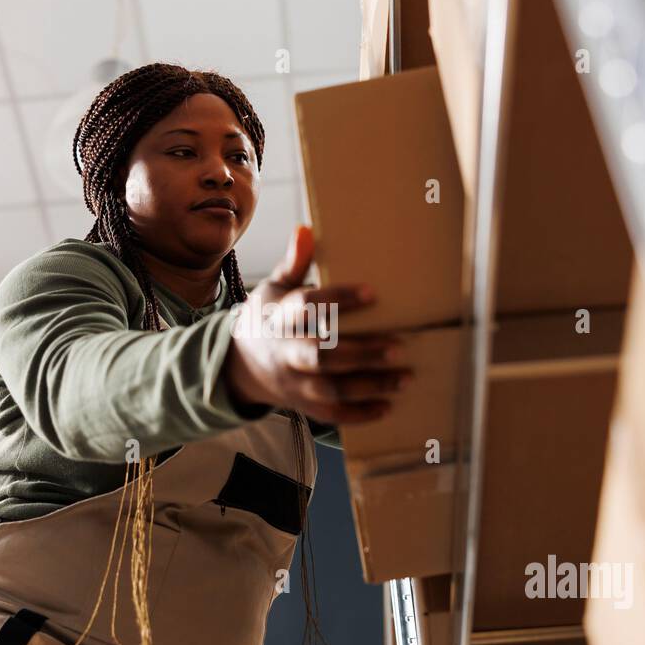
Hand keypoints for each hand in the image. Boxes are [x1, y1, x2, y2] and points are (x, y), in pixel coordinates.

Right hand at [223, 225, 411, 423]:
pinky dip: (359, 414)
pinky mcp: (302, 404)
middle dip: (361, 352)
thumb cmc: (268, 319)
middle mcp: (285, 352)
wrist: (239, 364)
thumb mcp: (274, 289)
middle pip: (321, 355)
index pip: (307, 308)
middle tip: (399, 346)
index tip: (373, 293)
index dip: (338, 301)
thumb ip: (294, 263)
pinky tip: (387, 406)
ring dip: (369, 385)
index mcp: (279, 318)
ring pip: (331, 389)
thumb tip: (305, 229)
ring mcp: (294, 382)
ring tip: (405, 377)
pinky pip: (331, 414)